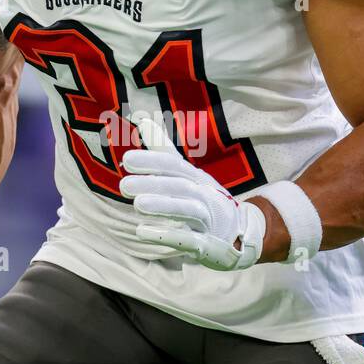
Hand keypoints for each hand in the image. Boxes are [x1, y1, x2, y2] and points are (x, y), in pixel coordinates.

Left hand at [119, 112, 266, 270]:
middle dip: (153, 185)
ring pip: (188, 209)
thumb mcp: (187, 173)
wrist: (240, 232)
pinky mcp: (207, 243)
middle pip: (180, 186)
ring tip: (138, 205)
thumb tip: (143, 119)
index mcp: (196, 177)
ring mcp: (208, 219)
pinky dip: (168, 235)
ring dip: (163, 206)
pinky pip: (190, 239)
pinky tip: (143, 232)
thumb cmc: (205, 199)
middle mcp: (204, 194)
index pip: (174, 165)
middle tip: (123, 186)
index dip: (152, 161)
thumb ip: (163, 150)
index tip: (127, 159)